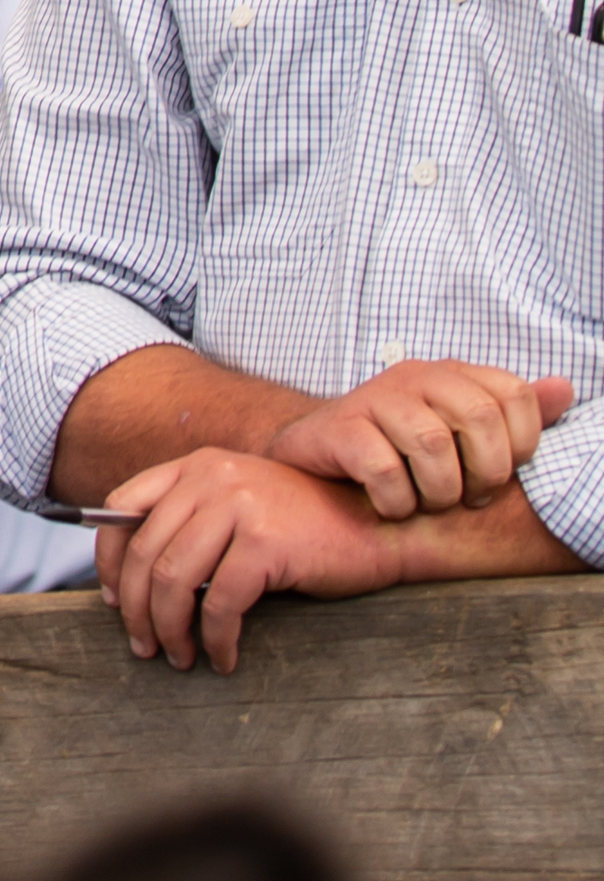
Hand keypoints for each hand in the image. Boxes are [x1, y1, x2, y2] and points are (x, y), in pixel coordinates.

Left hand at [91, 448, 403, 673]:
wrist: (380, 527)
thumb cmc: (308, 527)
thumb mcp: (241, 506)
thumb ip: (193, 521)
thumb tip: (129, 578)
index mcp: (199, 465)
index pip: (123, 508)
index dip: (109, 560)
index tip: (112, 599)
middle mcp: (213, 477)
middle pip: (144, 553)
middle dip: (136, 610)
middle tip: (143, 647)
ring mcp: (240, 506)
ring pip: (173, 581)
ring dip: (169, 630)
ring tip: (178, 658)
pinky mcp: (266, 542)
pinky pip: (220, 604)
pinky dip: (215, 640)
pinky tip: (224, 658)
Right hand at [264, 360, 572, 518]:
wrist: (315, 454)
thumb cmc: (398, 449)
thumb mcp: (458, 429)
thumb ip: (512, 413)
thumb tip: (564, 390)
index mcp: (450, 374)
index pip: (513, 395)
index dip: (520, 444)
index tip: (498, 474)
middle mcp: (414, 376)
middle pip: (477, 417)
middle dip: (483, 473)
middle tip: (466, 499)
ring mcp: (373, 398)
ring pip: (431, 445)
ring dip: (438, 492)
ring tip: (427, 503)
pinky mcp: (339, 428)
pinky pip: (382, 469)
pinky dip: (395, 501)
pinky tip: (390, 505)